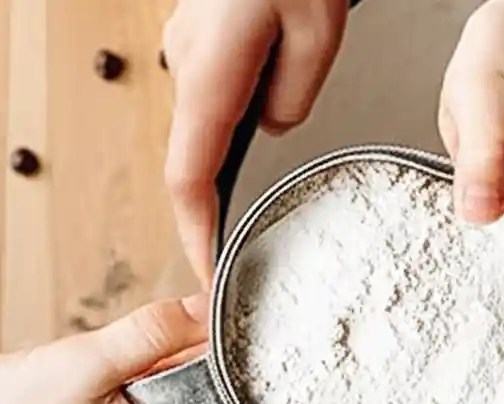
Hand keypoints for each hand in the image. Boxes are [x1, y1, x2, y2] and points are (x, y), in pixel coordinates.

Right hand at [163, 0, 347, 285]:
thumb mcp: (317, 29)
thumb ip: (293, 93)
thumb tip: (273, 126)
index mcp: (209, 72)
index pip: (189, 178)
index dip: (194, 234)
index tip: (204, 275)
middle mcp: (187, 60)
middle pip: (192, 153)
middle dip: (214, 204)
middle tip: (242, 248)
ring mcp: (188, 43)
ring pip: (210, 117)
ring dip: (231, 154)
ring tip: (263, 189)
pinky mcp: (202, 30)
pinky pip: (217, 89)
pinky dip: (236, 116)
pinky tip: (266, 117)